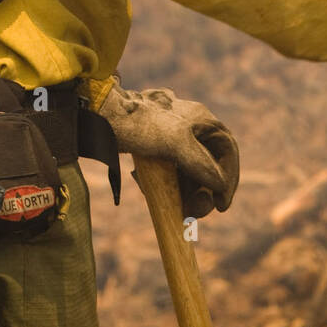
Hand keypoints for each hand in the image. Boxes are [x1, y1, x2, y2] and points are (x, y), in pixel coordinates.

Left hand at [97, 81, 239, 218]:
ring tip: (166, 202)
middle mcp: (189, 126)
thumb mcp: (175, 143)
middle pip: (208, 166)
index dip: (229, 179)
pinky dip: (161, 183)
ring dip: (181, 192)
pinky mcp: (153, 146)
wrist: (97, 114)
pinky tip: (142, 183)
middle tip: (191, 212)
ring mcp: (170, 137)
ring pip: (187, 172)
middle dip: (201, 192)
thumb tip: (219, 186)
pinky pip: (167, 171)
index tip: (220, 205)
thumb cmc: (137, 124)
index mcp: (201, 119)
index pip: (227, 151)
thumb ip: (202, 164)